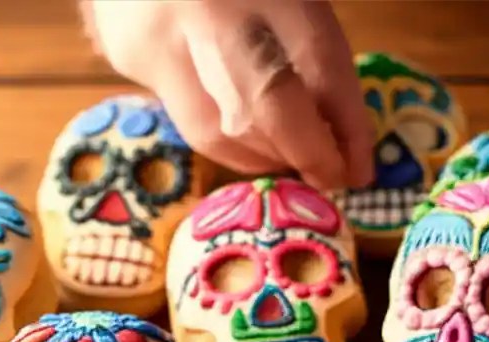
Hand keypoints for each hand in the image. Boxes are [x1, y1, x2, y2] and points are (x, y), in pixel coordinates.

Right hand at [80, 0, 373, 190]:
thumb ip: (311, 48)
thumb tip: (342, 138)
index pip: (319, 62)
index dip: (346, 126)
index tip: (360, 166)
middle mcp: (205, 9)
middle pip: (264, 106)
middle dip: (305, 154)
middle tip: (331, 177)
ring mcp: (157, 35)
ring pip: (215, 131)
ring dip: (263, 157)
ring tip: (289, 156)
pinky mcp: (128, 54)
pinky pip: (184, 116)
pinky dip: (223, 134)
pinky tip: (243, 128)